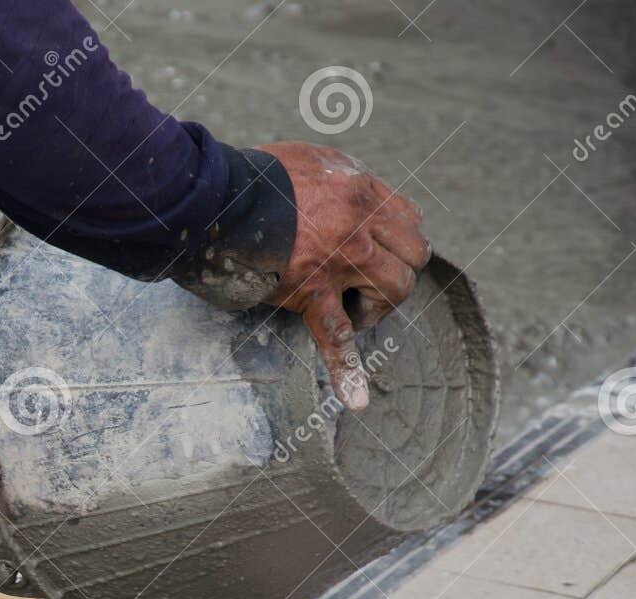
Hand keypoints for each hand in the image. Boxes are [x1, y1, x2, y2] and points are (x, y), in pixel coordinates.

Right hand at [256, 141, 430, 410]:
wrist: (223, 200)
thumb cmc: (261, 177)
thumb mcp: (314, 160)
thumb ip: (342, 177)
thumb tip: (351, 191)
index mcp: (364, 192)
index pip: (408, 218)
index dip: (398, 236)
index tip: (380, 245)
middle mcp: (362, 227)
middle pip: (412, 256)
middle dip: (396, 269)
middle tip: (369, 278)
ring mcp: (340, 264)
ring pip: (391, 292)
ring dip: (380, 303)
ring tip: (357, 309)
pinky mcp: (311, 293)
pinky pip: (334, 337)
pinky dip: (346, 371)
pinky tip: (357, 400)